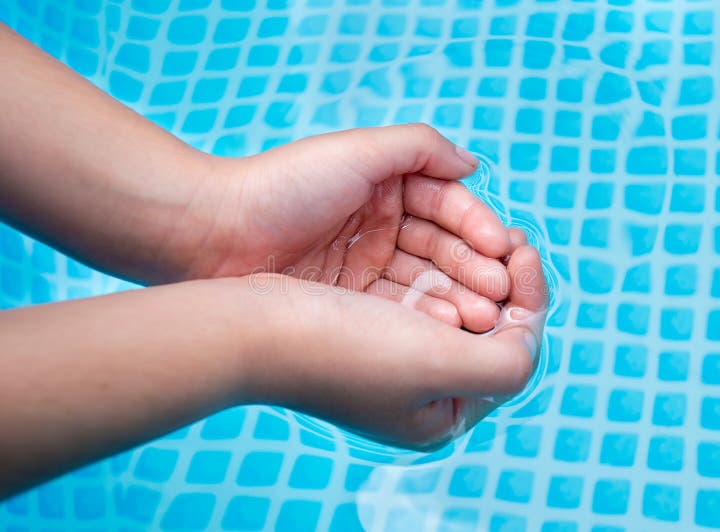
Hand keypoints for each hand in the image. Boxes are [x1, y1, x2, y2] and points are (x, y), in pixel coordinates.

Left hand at [183, 124, 518, 331]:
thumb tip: (474, 165)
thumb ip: (421, 149)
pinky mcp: (351, 302)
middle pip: (444, 249)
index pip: (449, 206)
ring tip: (483, 318)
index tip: (502, 250)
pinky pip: (400, 309)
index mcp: (389, 187)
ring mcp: (367, 267)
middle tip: (500, 295)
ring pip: (427, 283)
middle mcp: (383, 227)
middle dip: (475, 269)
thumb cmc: (284, 185)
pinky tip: (449, 328)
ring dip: (458, 298)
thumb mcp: (358, 151)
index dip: (478, 227)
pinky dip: (427, 317)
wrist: (211, 235)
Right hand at [243, 243, 547, 449]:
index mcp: (442, 413)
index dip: (530, 299)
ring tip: (484, 237)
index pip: (511, 354)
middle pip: (482, 328)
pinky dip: (433, 263)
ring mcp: (389, 350)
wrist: (249, 325)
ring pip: (450, 300)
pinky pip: (415, 285)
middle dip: (500, 280)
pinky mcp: (364, 317)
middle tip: (511, 240)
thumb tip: (524, 335)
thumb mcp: (442, 366)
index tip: (524, 249)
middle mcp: (419, 387)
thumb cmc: (343, 348)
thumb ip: (509, 361)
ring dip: (468, 267)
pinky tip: (438, 242)